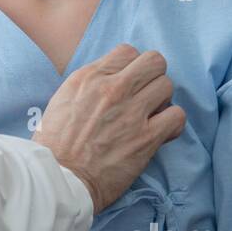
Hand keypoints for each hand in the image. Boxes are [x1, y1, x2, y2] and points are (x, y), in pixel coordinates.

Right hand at [32, 44, 185, 214]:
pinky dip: (172, 124)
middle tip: (145, 95)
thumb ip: (89, 85)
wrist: (58, 178)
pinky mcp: (146, 137)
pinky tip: (161, 133)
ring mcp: (131, 112)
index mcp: (89, 77)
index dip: (132, 67)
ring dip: (162, 100)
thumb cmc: (54, 144)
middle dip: (152, 77)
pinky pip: (177, 116)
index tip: (129, 83)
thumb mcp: (62, 99)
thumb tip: (110, 80)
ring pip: (167, 85)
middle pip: (154, 62)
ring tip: (152, 115)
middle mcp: (112, 88)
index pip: (127, 51)